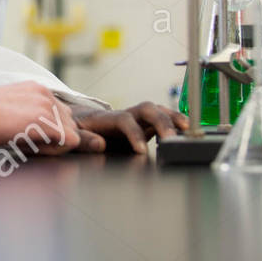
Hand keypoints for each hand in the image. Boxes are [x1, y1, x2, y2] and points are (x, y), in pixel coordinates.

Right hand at [0, 83, 105, 154]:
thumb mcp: (7, 108)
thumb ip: (26, 114)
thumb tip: (37, 133)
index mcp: (36, 89)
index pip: (60, 113)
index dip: (50, 130)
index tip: (29, 137)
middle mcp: (46, 93)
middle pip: (69, 122)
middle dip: (55, 136)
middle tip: (28, 143)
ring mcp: (48, 106)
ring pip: (71, 132)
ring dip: (55, 143)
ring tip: (28, 145)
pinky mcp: (47, 121)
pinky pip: (70, 141)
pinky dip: (56, 150)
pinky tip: (32, 147)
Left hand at [72, 102, 189, 154]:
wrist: (79, 121)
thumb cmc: (76, 129)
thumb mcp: (73, 134)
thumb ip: (83, 139)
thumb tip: (99, 144)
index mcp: (106, 117)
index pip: (124, 120)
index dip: (134, 134)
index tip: (141, 151)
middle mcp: (125, 114)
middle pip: (146, 109)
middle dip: (161, 121)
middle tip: (172, 139)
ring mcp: (136, 118)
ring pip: (157, 110)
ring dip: (173, 118)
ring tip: (188, 130)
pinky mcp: (144, 125)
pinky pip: (162, 119)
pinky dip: (175, 123)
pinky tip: (187, 131)